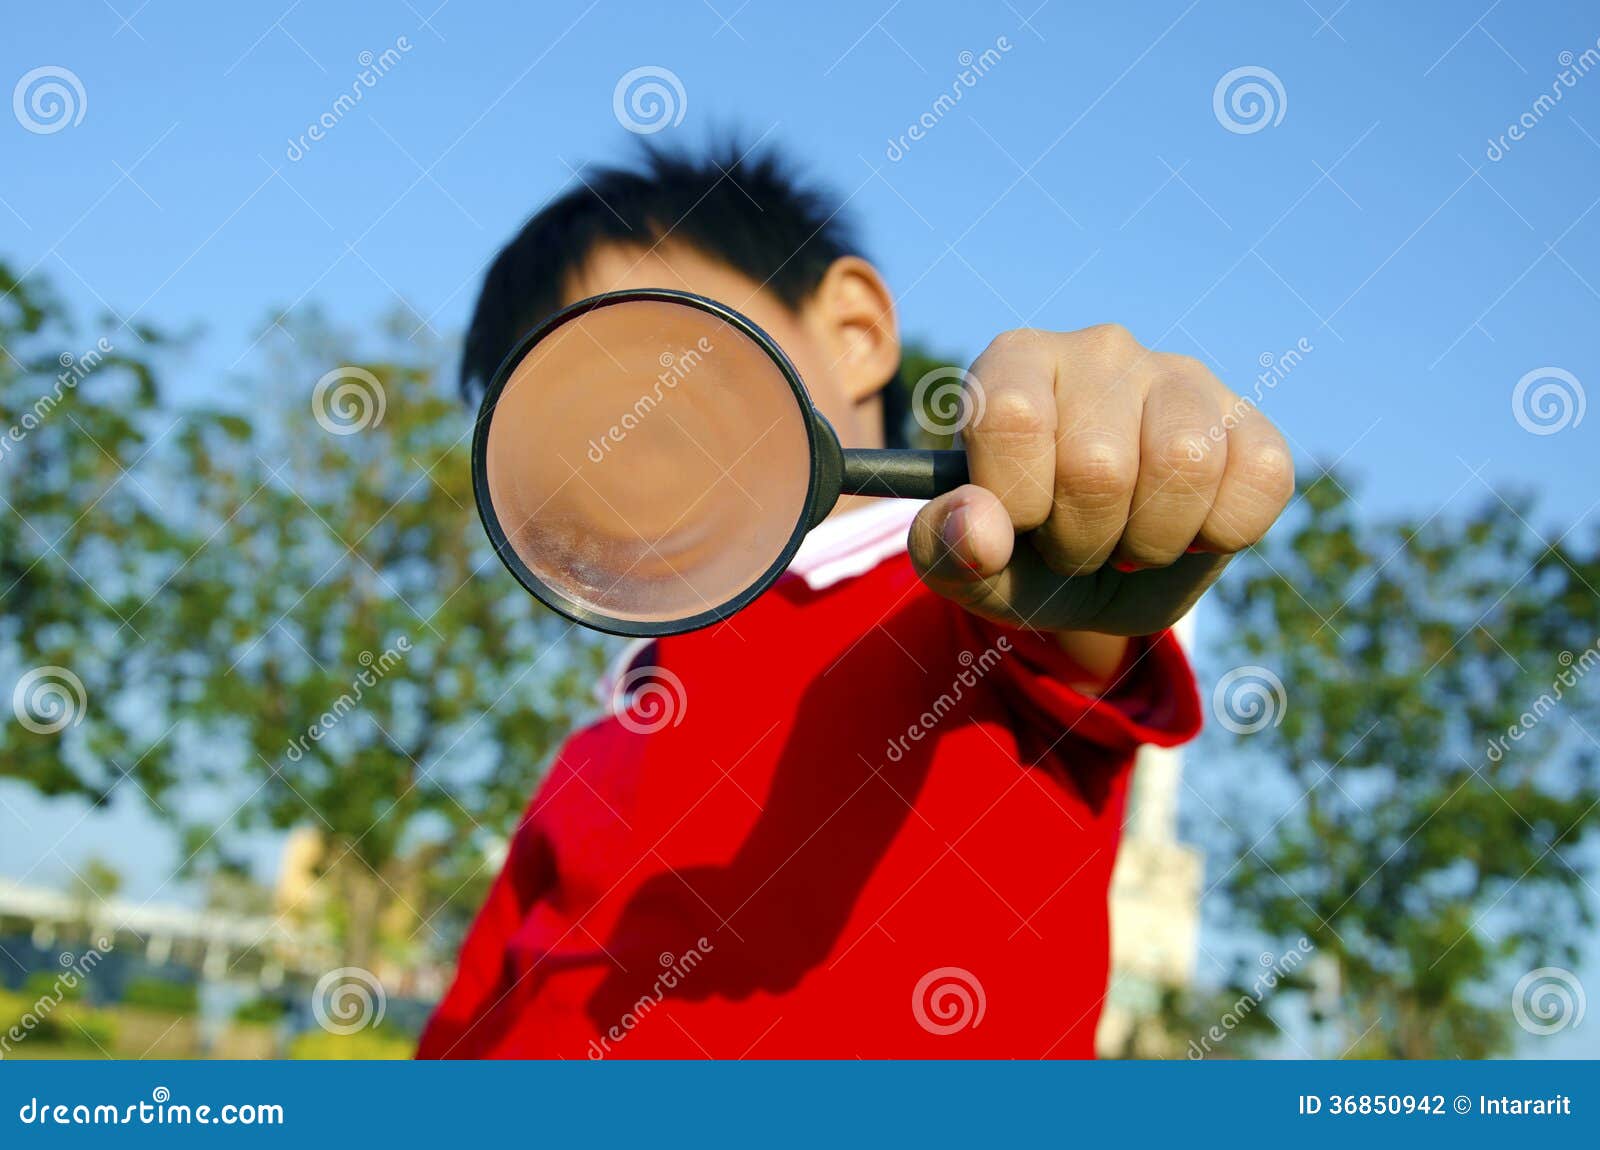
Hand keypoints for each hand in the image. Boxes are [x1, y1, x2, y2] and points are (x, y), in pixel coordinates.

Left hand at [908, 325, 1293, 635]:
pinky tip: (1188, 529)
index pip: (1011, 418)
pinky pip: (1258, 478)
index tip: (1020, 525)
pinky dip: (1221, 534)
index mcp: (1013, 362)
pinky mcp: (1247, 418)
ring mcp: (1180, 375)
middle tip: (1075, 543)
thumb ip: (944, 550)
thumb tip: (979, 531)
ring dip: (1152, 540)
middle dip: (1082, 542)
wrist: (1105, 578)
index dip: (1017, 499)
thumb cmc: (1025, 555)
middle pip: (1098, 464)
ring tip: (1128, 539)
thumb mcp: (968, 567)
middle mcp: (1098, 350)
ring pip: (1185, 462)